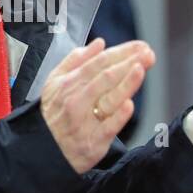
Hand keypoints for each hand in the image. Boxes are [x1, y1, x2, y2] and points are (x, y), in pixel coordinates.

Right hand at [41, 39, 155, 173]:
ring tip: (141, 69)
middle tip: (148, 54)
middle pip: (106, 78)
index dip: (121, 53)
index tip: (140, 46)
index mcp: (68, 83)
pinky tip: (129, 105)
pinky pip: (107, 128)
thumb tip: (99, 43)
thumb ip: (75, 61)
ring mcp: (84, 122)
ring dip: (126, 84)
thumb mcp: (55, 82)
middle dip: (129, 63)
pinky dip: (118, 117)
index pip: (99, 63)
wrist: (44, 148)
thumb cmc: (54, 112)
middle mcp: (76, 100)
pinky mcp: (93, 143)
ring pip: (108, 100)